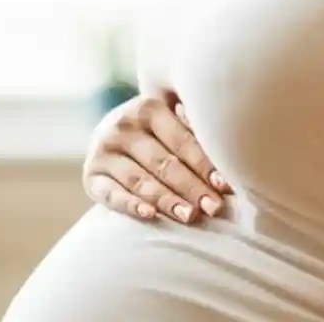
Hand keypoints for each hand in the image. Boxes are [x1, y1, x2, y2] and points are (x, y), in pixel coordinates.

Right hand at [82, 91, 232, 224]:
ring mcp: (103, 150)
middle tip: (214, 207)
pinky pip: (111, 194)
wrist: (111, 138)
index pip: (182, 141)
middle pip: (163, 162)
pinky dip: (130, 205)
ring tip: (190, 216)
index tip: (226, 186)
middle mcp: (122, 125)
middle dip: (191, 187)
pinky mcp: (90, 176)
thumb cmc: (156, 134)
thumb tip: (233, 153)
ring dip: (167, 200)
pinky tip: (150, 215)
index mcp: (148, 108)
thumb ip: (193, 133)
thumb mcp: (170, 124)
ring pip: (140, 180)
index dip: (205, 164)